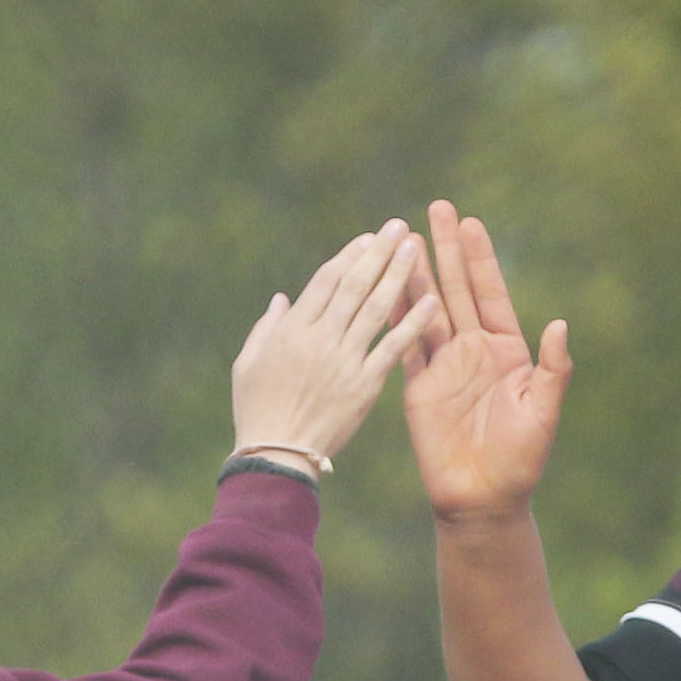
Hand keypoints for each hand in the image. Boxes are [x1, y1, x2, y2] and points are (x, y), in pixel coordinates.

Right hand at [230, 220, 437, 469]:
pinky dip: (413, 323)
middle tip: (398, 227)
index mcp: (293, 329)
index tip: (367, 238)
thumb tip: (282, 299)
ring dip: (397, 274)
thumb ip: (266, 328)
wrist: (277, 454)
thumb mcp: (248, 364)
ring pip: (376, 307)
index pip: (326, 281)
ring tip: (415, 248)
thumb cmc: (256, 410)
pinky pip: (393, 348)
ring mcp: (344, 360)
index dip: (349, 256)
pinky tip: (432, 301)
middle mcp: (321, 337)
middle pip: (354, 284)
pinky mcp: (365, 385)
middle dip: (378, 252)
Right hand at [399, 200, 572, 523]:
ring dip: (416, 275)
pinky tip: (385, 288)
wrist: (483, 500)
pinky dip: (396, 316)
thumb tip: (559, 324)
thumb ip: (552, 369)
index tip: (471, 223)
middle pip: (457, 290)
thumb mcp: (544, 413)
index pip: (490, 295)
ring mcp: (444, 367)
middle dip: (446, 249)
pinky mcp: (418, 388)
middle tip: (435, 208)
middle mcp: (473, 352)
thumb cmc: (521, 461)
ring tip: (402, 238)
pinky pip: (404, 345)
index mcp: (507, 352)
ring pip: (427, 310)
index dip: (481, 260)